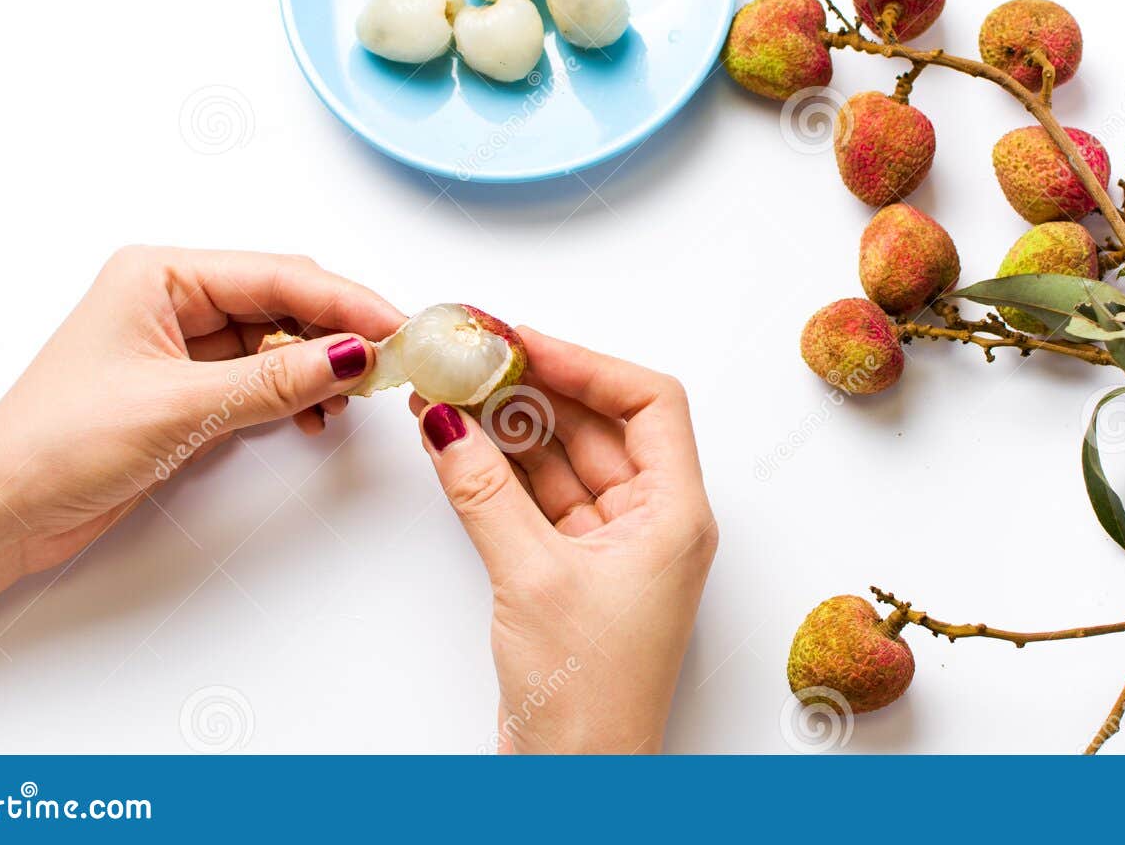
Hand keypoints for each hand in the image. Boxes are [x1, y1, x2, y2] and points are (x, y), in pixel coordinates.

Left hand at [0, 246, 403, 717]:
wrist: (1, 513)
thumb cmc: (58, 444)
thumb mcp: (181, 407)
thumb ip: (275, 380)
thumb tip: (352, 355)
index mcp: (159, 275)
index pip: (278, 274)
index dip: (345, 300)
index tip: (398, 326)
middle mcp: (173, 299)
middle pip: (284, 300)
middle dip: (339, 330)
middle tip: (391, 361)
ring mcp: (182, 345)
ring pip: (279, 340)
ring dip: (318, 366)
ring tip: (353, 397)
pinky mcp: (188, 389)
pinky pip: (262, 377)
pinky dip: (294, 393)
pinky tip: (314, 415)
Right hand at [410, 328, 717, 753]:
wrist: (577, 782)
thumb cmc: (591, 699)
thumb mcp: (531, 578)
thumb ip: (484, 492)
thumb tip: (449, 425)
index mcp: (676, 515)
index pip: (649, 402)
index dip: (587, 363)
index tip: (524, 343)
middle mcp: (654, 523)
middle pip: (600, 424)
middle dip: (536, 388)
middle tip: (475, 358)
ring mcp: (615, 547)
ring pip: (565, 458)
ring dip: (510, 426)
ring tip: (453, 390)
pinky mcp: (576, 571)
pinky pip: (541, 498)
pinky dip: (501, 470)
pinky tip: (459, 443)